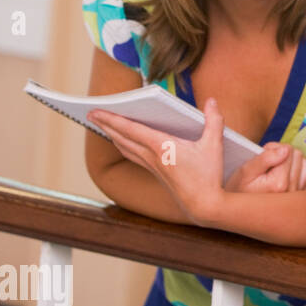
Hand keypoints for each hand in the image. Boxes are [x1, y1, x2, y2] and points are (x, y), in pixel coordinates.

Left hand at [88, 99, 228, 225]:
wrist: (203, 205)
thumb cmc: (208, 175)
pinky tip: (123, 144)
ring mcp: (152, 166)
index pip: (131, 129)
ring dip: (112, 135)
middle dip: (105, 125)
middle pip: (122, 138)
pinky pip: (133, 156)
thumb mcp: (214, 145)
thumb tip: (212, 101)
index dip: (111, 118)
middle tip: (91, 114)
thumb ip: (214, 120)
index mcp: (162, 146)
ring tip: (104, 126)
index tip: (95, 111)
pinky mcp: (155, 173)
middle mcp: (152, 156)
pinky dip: (123, 146)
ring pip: (125, 148)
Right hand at [225, 143, 305, 193]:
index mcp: (279, 184)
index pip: (289, 151)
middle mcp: (292, 192)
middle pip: (299, 157)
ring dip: (295, 164)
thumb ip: (265, 158)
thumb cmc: (240, 189)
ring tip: (279, 171)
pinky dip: (304, 175)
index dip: (275, 148)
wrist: (240, 211)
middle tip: (270, 164)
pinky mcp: (304, 200)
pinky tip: (290, 178)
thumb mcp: (246, 171)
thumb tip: (285, 149)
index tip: (264, 155)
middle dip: (285, 155)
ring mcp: (300, 197)